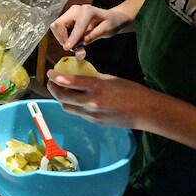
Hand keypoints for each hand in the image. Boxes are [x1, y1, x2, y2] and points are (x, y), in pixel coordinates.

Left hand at [44, 71, 161, 129]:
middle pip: (63, 97)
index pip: (69, 82)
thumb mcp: (111, 79)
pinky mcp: (95, 122)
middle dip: (53, 89)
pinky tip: (76, 100)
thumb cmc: (132, 92)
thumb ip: (94, 78)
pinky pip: (79, 113)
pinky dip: (74, 106)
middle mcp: (92, 102)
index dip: (55, 77)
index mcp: (97, 87)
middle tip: (51, 82)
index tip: (50, 73)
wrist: (145, 112)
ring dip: (61, 99)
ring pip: (68, 107)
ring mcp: (93, 114)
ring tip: (60, 91)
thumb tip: (80, 75)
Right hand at [49, 3, 131, 51]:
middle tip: (72, 48)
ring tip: (74, 45)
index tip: (68, 48)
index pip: (76, 26)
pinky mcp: (68, 17)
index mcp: (87, 11)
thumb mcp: (107, 30)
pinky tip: (72, 41)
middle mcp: (76, 9)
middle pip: (59, 24)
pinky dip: (62, 36)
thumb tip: (82, 43)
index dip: (72, 39)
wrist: (112, 18)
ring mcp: (71, 13)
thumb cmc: (111, 22)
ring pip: (56, 26)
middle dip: (62, 38)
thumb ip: (94, 36)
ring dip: (61, 38)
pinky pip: (59, 28)